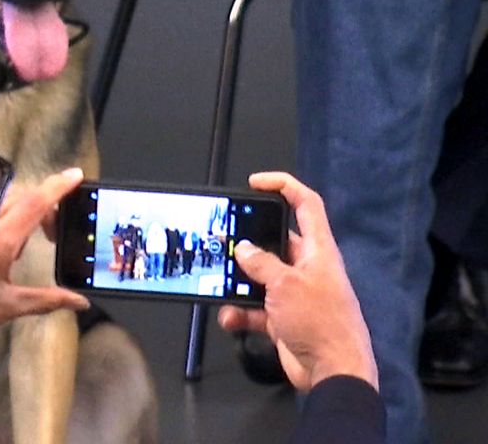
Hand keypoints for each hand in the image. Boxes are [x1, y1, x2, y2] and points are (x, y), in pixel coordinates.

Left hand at [0, 168, 89, 339]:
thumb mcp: (9, 306)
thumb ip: (47, 299)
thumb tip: (79, 300)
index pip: (34, 204)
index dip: (57, 187)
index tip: (76, 174)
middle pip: (22, 198)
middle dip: (45, 207)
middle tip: (56, 234)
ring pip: (5, 203)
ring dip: (24, 214)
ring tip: (26, 248)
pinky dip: (6, 221)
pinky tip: (4, 249)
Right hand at [217, 172, 377, 391]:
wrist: (333, 371)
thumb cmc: (323, 324)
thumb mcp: (286, 284)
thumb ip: (261, 263)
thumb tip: (244, 249)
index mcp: (318, 250)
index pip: (305, 204)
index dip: (283, 186)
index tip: (256, 183)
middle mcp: (307, 268)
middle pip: (274, 242)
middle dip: (248, 244)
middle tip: (224, 242)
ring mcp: (294, 293)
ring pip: (259, 277)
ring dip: (238, 284)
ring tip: (221, 284)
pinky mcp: (283, 317)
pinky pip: (255, 307)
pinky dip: (240, 312)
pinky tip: (232, 317)